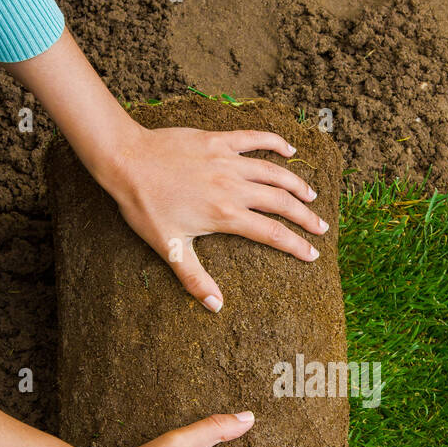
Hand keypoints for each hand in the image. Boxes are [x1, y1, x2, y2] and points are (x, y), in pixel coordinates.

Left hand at [92, 124, 328, 311]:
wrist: (126, 161)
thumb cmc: (144, 206)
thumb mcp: (169, 248)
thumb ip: (195, 278)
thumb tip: (215, 306)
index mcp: (225, 215)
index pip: (271, 233)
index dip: (296, 245)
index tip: (312, 255)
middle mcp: (233, 187)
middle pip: (281, 203)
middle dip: (305, 217)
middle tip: (322, 228)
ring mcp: (227, 161)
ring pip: (274, 172)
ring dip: (296, 184)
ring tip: (311, 195)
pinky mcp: (218, 141)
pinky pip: (254, 139)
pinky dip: (274, 142)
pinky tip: (288, 149)